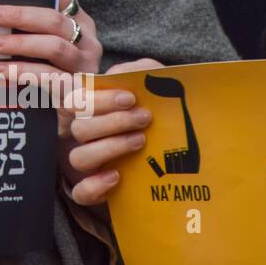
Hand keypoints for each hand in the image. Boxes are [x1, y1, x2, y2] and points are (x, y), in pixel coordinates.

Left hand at [0, 0, 102, 184]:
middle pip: (55, 22)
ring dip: (20, 44)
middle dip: (21, 16)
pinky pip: (50, 79)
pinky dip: (23, 73)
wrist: (67, 122)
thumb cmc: (52, 77)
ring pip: (55, 48)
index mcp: (82, 25)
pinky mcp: (78, 95)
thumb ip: (32, 30)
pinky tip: (1, 73)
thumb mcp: (46, 51)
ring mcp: (86, 70)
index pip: (63, 1)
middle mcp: (88, 45)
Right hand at [62, 57, 163, 205]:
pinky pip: (82, 193)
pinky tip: (117, 176)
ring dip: (109, 147)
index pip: (75, 102)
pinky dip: (95, 185)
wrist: (190, 149)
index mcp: (93, 109)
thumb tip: (121, 75)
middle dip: (112, 122)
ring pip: (79, 157)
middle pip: (79, 128)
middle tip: (144, 117)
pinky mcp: (99, 190)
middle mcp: (88, 135)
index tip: (130, 98)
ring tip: (140, 140)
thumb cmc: (164, 110)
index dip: (97, 100)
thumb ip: (138, 71)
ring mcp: (92, 163)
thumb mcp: (155, 85)